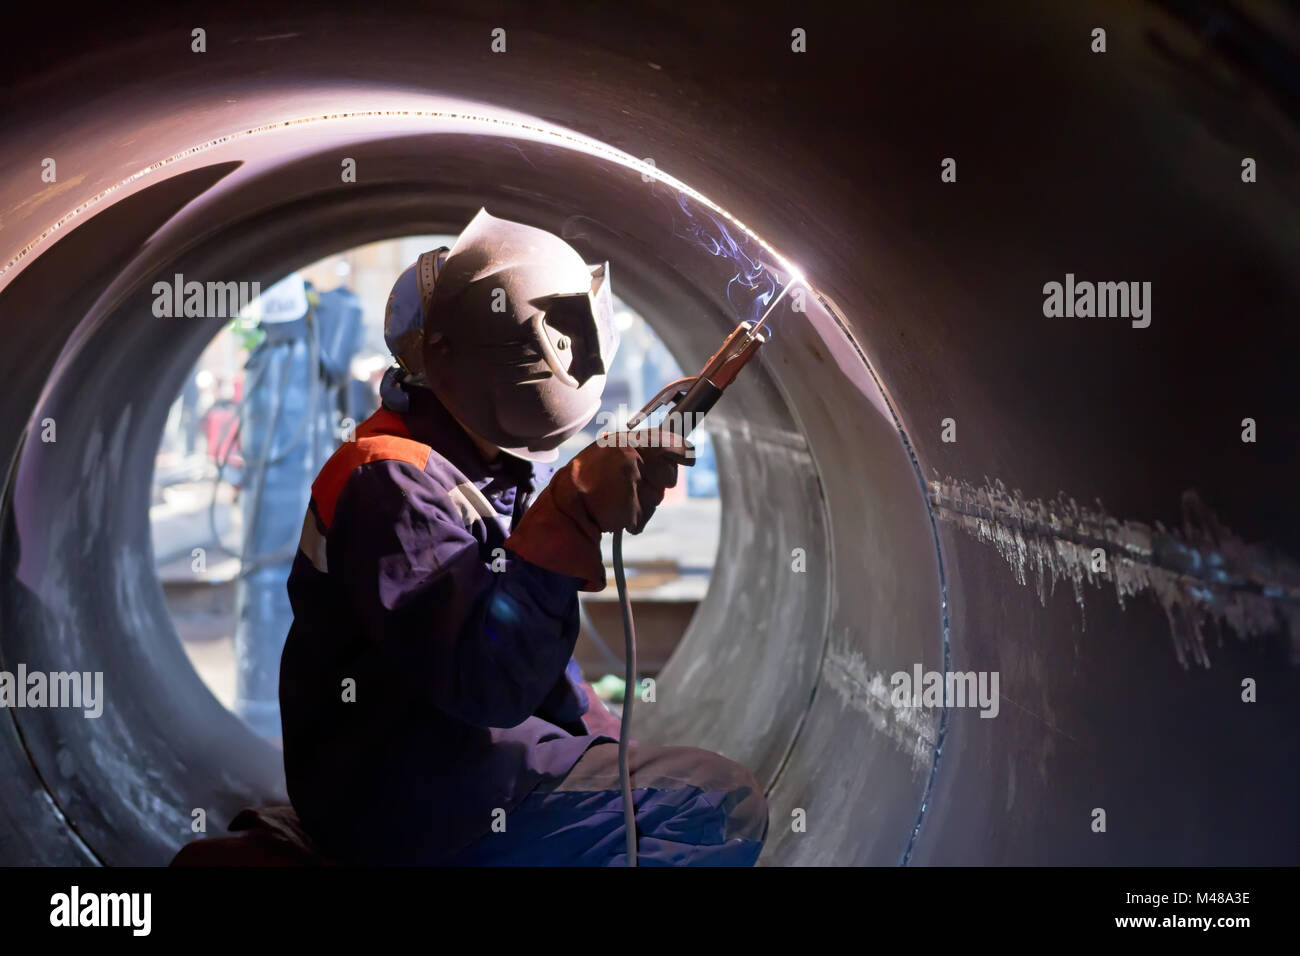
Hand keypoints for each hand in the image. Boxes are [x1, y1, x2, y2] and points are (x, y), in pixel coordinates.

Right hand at [504, 428, 693, 589]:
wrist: (563, 507)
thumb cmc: (584, 480)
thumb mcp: (606, 453)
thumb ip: (636, 450)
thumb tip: (673, 448)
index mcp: (624, 442)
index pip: (666, 442)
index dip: (681, 450)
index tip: (689, 456)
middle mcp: (631, 459)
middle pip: (668, 476)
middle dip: (659, 483)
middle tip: (633, 486)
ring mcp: (632, 484)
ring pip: (657, 498)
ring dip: (643, 503)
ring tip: (617, 499)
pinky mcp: (631, 508)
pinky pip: (643, 517)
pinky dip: (632, 519)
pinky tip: (614, 512)